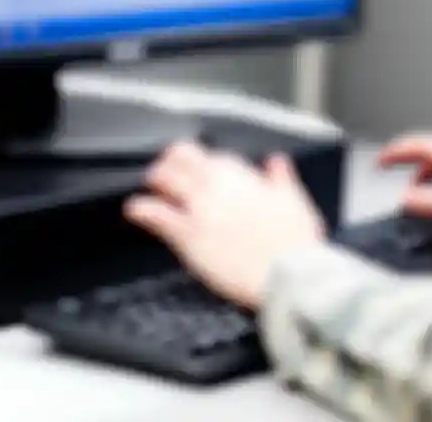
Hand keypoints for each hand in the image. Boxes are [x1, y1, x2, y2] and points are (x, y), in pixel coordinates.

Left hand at [125, 142, 326, 309]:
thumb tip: (276, 163)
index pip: (214, 155)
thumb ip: (282, 178)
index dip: (205, 161)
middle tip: (167, 169)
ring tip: (151, 186)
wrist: (287, 275)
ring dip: (154, 179)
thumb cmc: (295, 243)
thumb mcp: (296, 202)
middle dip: (171, 160)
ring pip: (163, 178)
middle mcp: (218, 186)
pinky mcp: (187, 236)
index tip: (204, 168)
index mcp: (244, 177)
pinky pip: (154, 214)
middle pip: (181, 156)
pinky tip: (135, 210)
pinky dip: (140, 208)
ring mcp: (199, 209)